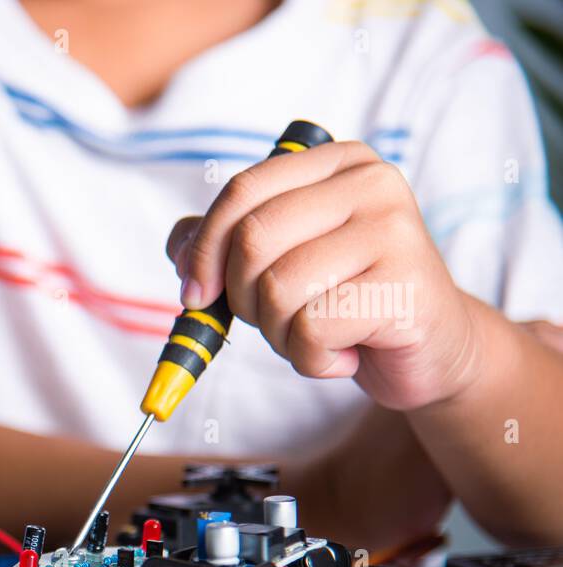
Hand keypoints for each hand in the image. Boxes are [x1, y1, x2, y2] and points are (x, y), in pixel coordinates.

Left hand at [166, 142, 480, 410]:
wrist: (430, 351)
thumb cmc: (345, 302)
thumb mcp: (283, 262)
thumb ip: (227, 243)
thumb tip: (180, 249)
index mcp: (337, 164)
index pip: (243, 191)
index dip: (204, 248)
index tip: (197, 293)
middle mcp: (371, 184)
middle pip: (253, 240)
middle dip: (243, 298)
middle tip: (274, 320)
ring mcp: (395, 232)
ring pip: (277, 289)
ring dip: (278, 334)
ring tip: (317, 335)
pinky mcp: (405, 288)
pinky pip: (311, 331)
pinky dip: (312, 359)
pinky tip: (346, 354)